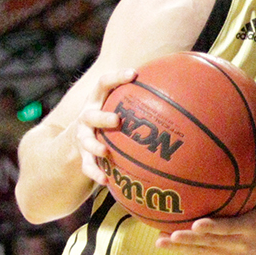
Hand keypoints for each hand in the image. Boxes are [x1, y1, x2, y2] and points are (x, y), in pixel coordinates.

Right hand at [74, 68, 138, 186]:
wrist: (76, 141)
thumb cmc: (109, 119)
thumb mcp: (118, 106)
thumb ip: (140, 99)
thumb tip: (179, 91)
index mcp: (97, 101)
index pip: (104, 83)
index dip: (117, 77)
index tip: (134, 73)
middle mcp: (87, 117)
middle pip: (91, 115)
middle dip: (103, 117)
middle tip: (117, 120)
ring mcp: (82, 137)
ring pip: (85, 141)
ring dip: (94, 145)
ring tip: (105, 151)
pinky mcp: (82, 156)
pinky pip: (87, 166)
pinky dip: (95, 173)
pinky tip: (106, 181)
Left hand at [154, 158, 255, 254]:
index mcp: (250, 229)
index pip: (230, 229)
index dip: (213, 228)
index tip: (197, 223)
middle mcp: (237, 245)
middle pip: (210, 243)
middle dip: (190, 240)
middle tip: (170, 234)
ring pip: (200, 252)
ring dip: (179, 247)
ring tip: (159, 241)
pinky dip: (182, 250)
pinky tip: (163, 242)